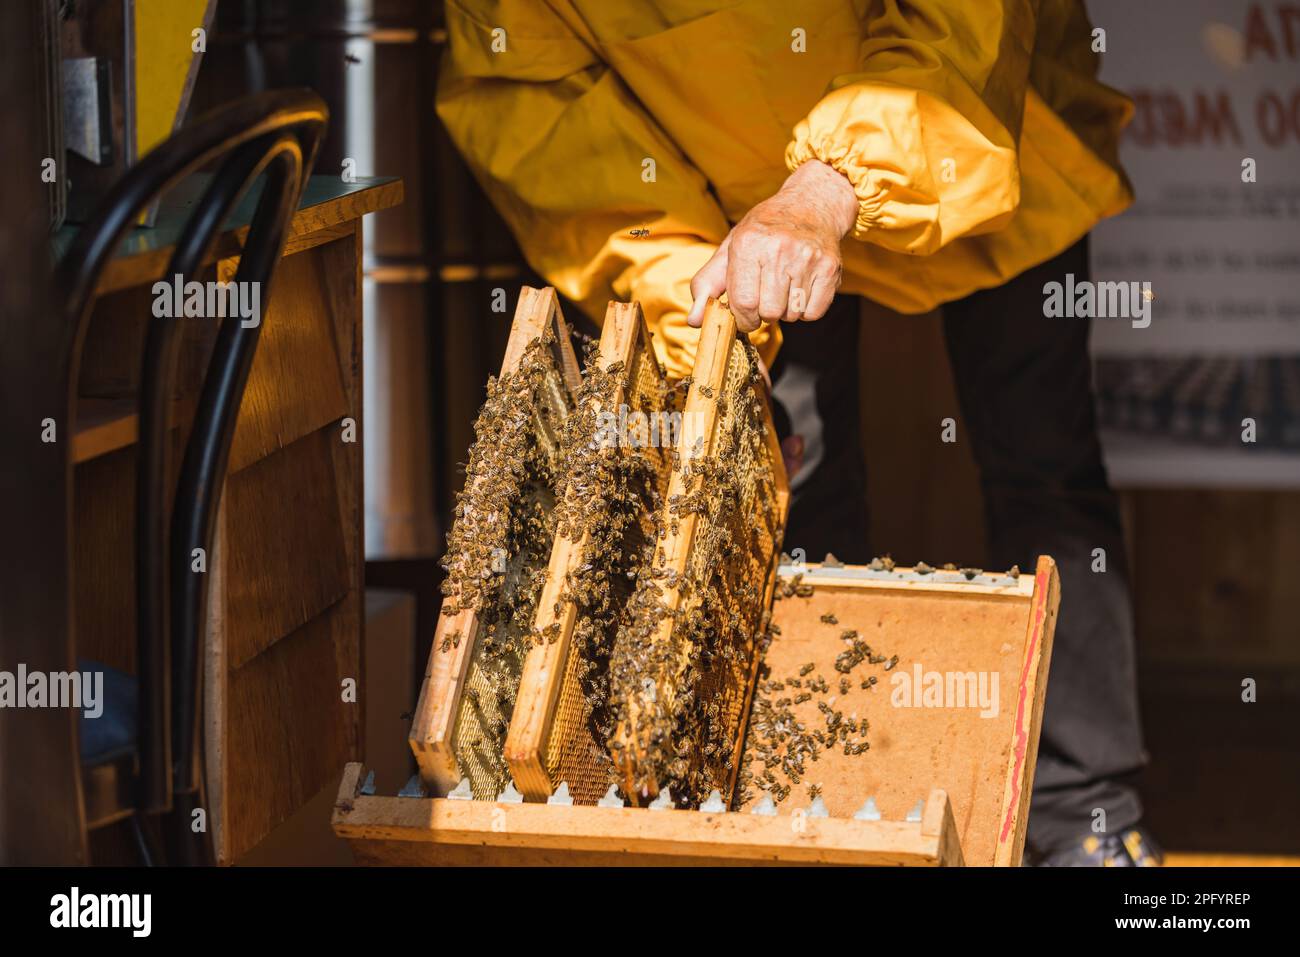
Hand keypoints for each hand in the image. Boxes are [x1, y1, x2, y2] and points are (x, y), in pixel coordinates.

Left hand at [687, 160, 856, 331]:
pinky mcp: (831, 268)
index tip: (744, 315)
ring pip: (792, 315)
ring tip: (783, 287)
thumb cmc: (765, 230)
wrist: (812, 205)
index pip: (743, 302)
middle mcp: (780, 249)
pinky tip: (800, 288)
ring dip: (785, 310)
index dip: (742, 318)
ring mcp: (808, 259)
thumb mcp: (731, 248)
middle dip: (763, 314)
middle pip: (769, 313)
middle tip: (765, 297)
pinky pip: (813, 313)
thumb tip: (694, 320)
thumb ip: (708, 284)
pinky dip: (805, 310)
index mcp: (749, 244)